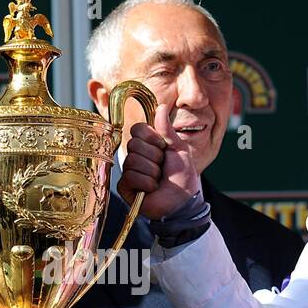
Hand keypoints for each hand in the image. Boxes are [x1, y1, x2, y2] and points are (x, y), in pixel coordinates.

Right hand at [116, 104, 201, 219]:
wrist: (182, 200)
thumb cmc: (182, 175)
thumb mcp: (177, 148)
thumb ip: (166, 129)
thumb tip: (160, 107)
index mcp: (146, 144)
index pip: (138, 129)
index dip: (152, 138)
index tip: (163, 148)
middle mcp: (135, 156)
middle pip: (134, 144)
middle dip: (154, 157)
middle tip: (162, 168)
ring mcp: (129, 171)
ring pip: (132, 161)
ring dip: (152, 173)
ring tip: (158, 181)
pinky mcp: (125, 187)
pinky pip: (130, 177)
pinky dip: (146, 183)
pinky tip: (151, 190)